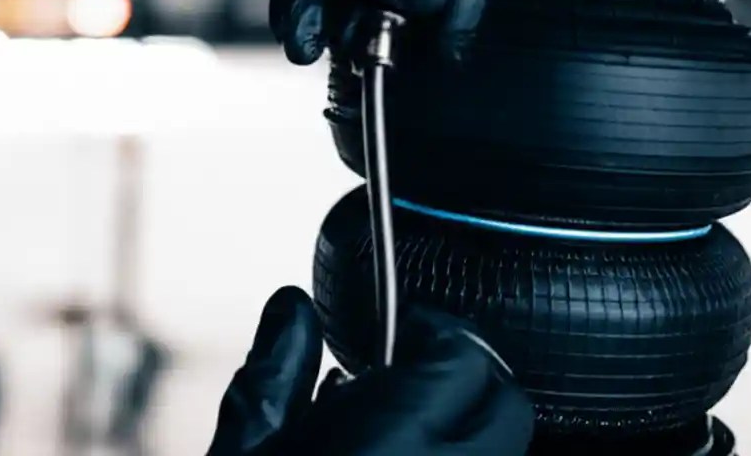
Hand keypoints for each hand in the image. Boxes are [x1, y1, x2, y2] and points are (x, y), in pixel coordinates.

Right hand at [207, 287, 533, 455]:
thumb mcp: (246, 447)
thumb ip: (276, 372)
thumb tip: (292, 309)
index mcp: (397, 439)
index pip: (461, 355)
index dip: (428, 330)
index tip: (394, 328)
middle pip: (503, 403)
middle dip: (462, 375)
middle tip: (401, 366)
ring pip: (501, 447)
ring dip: (462, 422)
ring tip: (394, 418)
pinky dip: (450, 453)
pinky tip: (389, 455)